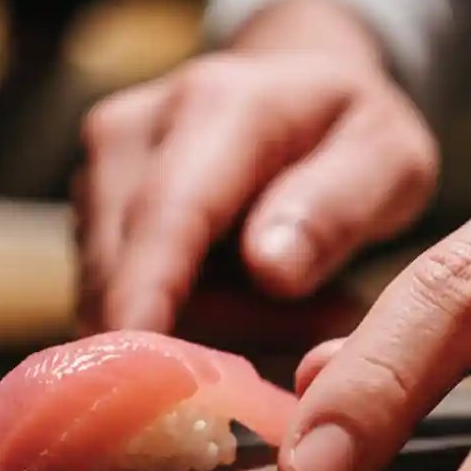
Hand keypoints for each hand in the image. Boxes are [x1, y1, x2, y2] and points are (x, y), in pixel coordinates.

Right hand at [74, 0, 436, 333]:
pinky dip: (170, 323)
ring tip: (285, 307)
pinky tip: (235, 304)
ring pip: (114, 296)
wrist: (291, 93)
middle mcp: (133, 131)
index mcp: (216, 106)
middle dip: (209, 334)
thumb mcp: (388, 160)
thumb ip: (338, 207)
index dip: (151, 296)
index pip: (169, 212)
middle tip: (314, 324)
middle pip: (135, 272)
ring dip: (195, 331)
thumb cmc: (349, 136)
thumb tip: (270, 268)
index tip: (147, 377)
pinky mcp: (81, 213)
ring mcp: (95, 172)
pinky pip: (109, 300)